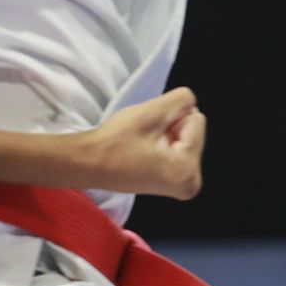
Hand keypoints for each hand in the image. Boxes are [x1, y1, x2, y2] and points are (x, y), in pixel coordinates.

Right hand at [77, 86, 206, 199]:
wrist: (88, 163)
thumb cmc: (115, 142)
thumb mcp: (152, 112)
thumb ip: (182, 100)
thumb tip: (191, 103)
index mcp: (188, 172)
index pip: (196, 119)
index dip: (170, 119)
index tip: (148, 134)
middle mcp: (190, 184)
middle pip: (193, 129)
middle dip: (170, 127)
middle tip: (144, 139)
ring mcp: (182, 185)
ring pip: (185, 136)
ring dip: (165, 134)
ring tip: (142, 146)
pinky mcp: (173, 182)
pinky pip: (178, 147)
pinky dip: (163, 143)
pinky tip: (144, 151)